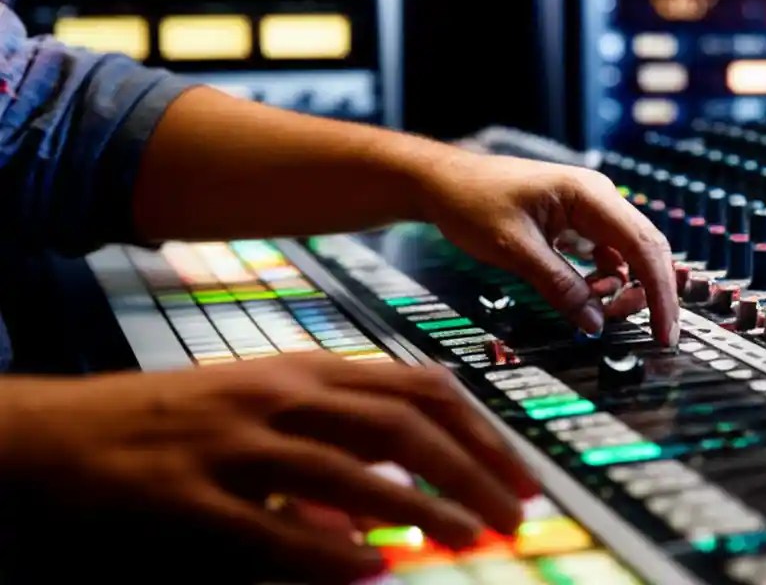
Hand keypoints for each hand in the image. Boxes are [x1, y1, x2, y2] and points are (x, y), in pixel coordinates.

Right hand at [0, 352, 537, 583]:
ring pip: (348, 473)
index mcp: (309, 372)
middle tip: (513, 514)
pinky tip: (372, 571)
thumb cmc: (185, 416)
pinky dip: (326, 553)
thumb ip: (341, 434)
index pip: (420, 390)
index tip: (520, 473)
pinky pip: (270, 529)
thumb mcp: (273, 404)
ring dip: (419, 509)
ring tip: (468, 538)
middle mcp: (282, 397)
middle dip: (470, 470)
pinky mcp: (192, 496)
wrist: (74, 429)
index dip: (481, 432)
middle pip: (401, 427)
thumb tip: (407, 488)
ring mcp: (237, 444)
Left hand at [418, 148, 679, 344]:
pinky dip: (606, 282)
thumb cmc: (473, 201)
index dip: (660, 292)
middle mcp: (599, 199)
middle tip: (655, 335)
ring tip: (599, 313)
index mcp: (590, 194)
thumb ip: (559, 286)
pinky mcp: (578, 225)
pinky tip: (589, 297)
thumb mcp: (515, 249)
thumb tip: (594, 323)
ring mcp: (590, 211)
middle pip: (646, 249)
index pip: (643, 246)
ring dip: (624, 290)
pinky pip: (608, 257)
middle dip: (652, 294)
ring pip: (629, 256)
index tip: (664, 330)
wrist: (444, 182)